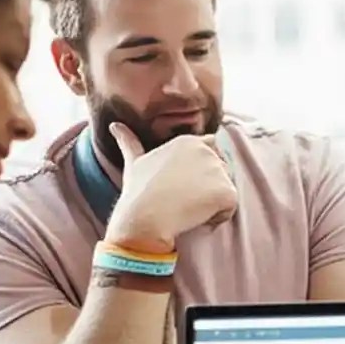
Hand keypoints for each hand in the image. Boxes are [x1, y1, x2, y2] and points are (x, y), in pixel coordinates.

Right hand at [104, 123, 236, 251]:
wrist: (144, 219)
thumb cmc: (138, 193)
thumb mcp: (134, 162)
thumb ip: (129, 142)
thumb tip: (114, 125)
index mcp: (188, 141)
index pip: (211, 148)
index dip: (201, 170)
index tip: (181, 184)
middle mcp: (206, 150)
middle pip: (221, 170)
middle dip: (207, 186)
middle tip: (179, 199)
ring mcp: (218, 170)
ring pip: (224, 190)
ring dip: (210, 202)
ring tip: (184, 207)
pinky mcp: (227, 191)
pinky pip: (229, 208)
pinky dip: (216, 218)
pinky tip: (193, 217)